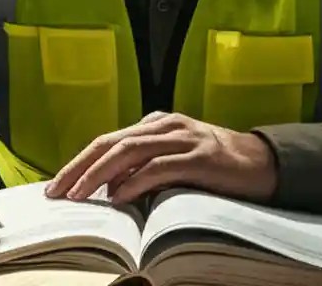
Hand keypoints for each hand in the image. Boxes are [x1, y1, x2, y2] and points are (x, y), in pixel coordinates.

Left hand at [44, 111, 277, 204]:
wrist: (263, 164)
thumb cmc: (217, 167)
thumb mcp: (176, 159)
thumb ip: (146, 166)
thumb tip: (110, 187)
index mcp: (156, 125)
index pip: (108, 141)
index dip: (79, 161)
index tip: (57, 184)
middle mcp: (165, 125)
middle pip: (110, 143)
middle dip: (79, 167)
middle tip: (57, 190)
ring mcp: (182, 138)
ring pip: (128, 151)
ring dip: (99, 174)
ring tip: (79, 194)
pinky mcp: (199, 157)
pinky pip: (158, 167)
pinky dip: (134, 182)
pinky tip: (119, 196)